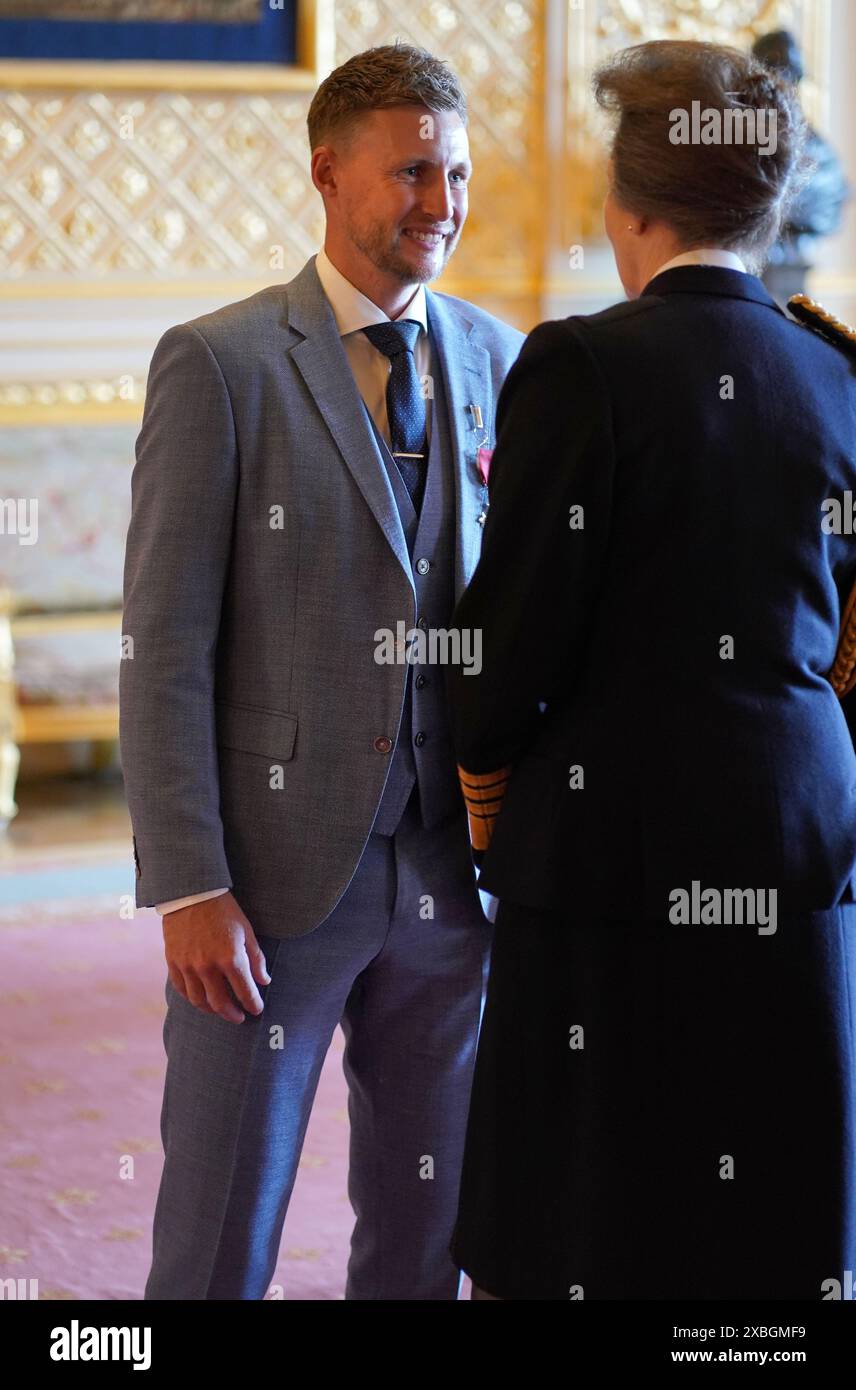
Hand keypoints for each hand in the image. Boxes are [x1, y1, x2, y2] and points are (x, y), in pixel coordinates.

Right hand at [162, 891, 271, 1023]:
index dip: (253, 1004)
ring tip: (220, 1011)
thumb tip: (264, 981)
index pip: (245, 992)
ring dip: (212, 1010)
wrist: (191, 894)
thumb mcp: (246, 931)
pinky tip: (200, 999)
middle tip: (240, 1018)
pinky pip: (182, 989)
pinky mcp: (173, 962)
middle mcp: (208, 966)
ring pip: (199, 1001)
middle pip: (221, 1003)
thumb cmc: (224, 911)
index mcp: (230, 958)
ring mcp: (188, 966)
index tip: (257, 1009)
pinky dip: (192, 999)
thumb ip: (256, 959)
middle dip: (232, 1014)